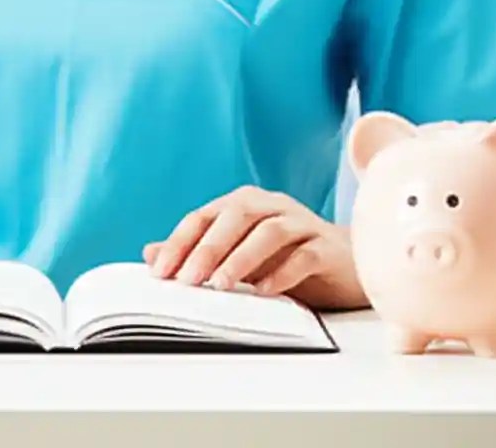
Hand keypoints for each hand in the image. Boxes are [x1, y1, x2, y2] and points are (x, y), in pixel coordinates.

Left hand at [142, 186, 367, 309]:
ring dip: (240, 258)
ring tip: (219, 286)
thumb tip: (150, 253)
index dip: (179, 243)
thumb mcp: (235, 256)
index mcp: (243, 204)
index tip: (160, 272)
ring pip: (268, 232)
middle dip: (206, 248)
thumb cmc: (284, 257)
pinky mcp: (327, 247)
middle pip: (234, 217)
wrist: (346, 265)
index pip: (203, 216)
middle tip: (187, 280)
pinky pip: (303, 255)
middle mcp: (271, 206)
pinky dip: (281, 272)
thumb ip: (195, 252)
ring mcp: (302, 224)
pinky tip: (264, 292)